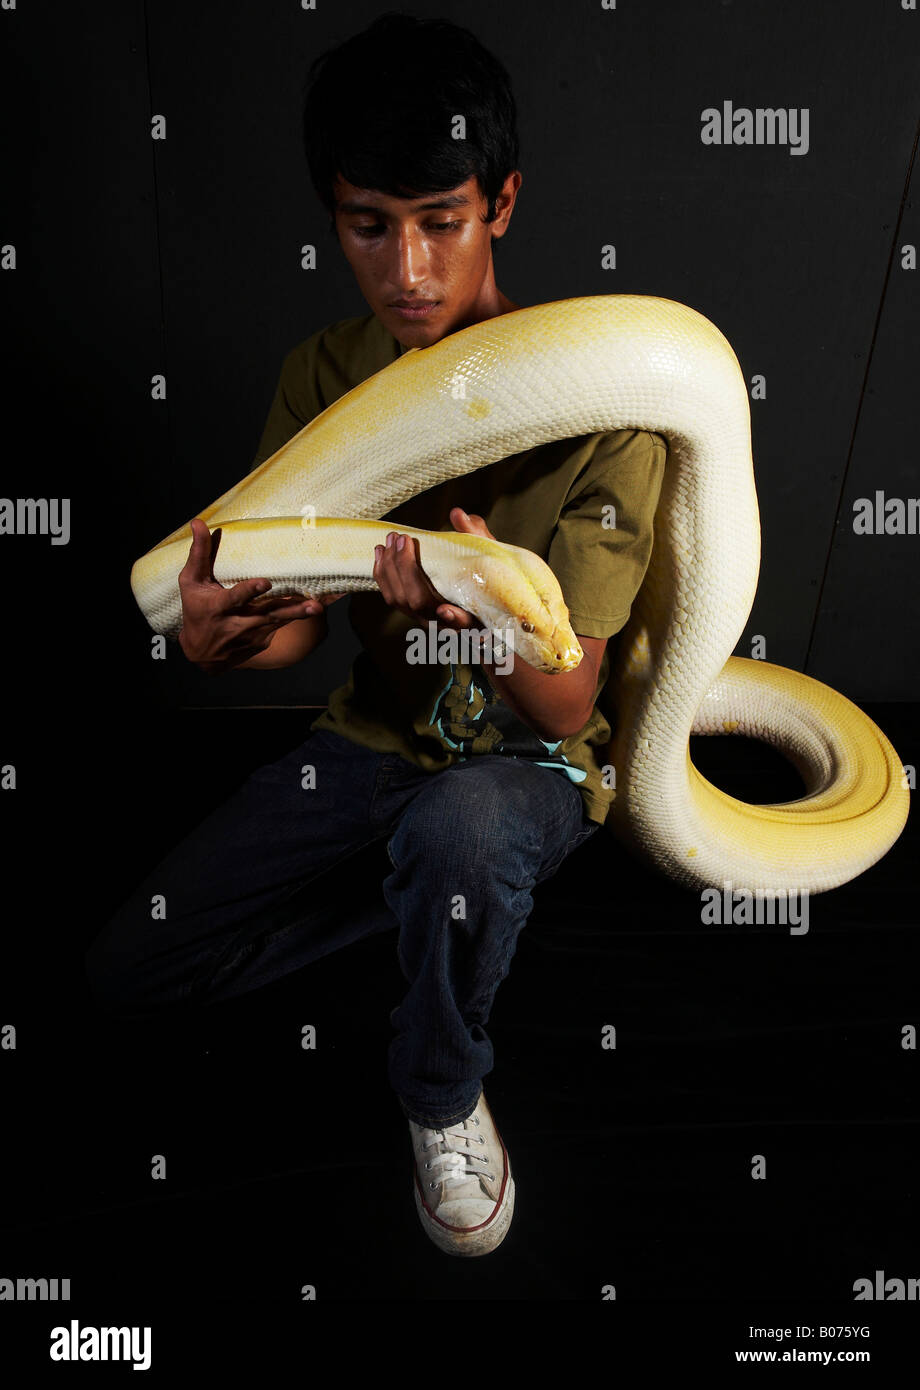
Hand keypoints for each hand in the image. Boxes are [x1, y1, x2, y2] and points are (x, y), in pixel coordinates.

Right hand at [177, 517, 345, 671]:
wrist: (202, 655)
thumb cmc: (196, 611)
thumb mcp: (191, 583)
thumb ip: (199, 554)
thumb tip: (198, 521)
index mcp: (219, 608)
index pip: (236, 598)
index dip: (250, 591)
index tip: (265, 583)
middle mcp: (237, 624)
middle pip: (267, 614)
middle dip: (290, 610)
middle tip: (313, 604)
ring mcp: (252, 635)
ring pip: (279, 622)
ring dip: (300, 614)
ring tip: (320, 607)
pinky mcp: (262, 642)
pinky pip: (282, 627)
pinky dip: (297, 618)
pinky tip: (315, 609)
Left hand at [372, 507, 495, 626]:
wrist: (481, 592)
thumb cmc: (488, 574)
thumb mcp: (491, 554)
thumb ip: (476, 535)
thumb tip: (458, 514)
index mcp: (474, 615)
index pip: (463, 623)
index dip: (453, 618)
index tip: (444, 609)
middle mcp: (446, 624)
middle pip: (418, 603)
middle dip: (405, 569)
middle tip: (402, 538)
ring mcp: (426, 619)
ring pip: (400, 600)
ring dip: (390, 569)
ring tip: (389, 541)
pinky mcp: (412, 611)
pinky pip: (392, 596)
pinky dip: (383, 574)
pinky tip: (381, 553)